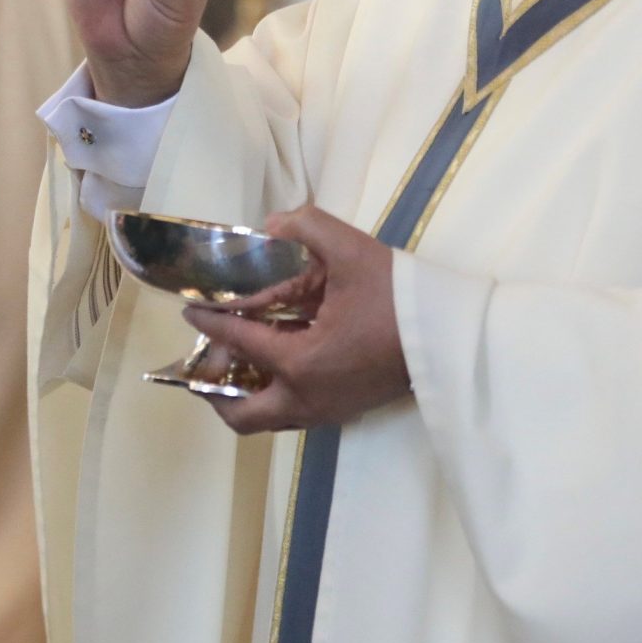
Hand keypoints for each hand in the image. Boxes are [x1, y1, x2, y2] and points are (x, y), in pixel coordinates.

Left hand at [185, 207, 411, 433]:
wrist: (450, 336)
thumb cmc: (400, 298)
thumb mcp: (352, 251)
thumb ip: (307, 228)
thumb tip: (273, 224)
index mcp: (301, 363)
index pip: (240, 343)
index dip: (210, 323)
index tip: (191, 310)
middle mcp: (307, 398)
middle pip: (241, 413)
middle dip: (213, 387)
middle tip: (208, 355)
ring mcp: (326, 411)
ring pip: (266, 418)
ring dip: (243, 393)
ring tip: (236, 359)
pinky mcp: (343, 411)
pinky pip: (291, 412)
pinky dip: (271, 392)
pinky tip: (275, 358)